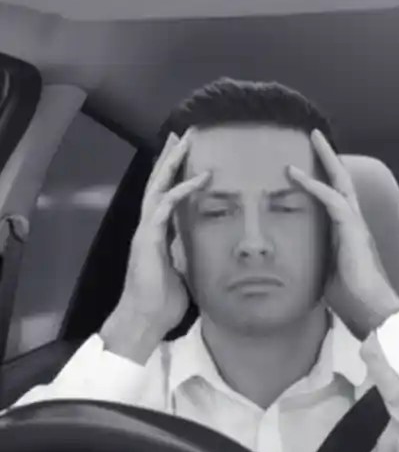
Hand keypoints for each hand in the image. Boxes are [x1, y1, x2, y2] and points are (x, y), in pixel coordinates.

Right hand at [104, 129, 209, 362]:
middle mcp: (148, 226)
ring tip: (185, 141)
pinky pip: (165, 208)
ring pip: (157, 187)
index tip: (187, 154)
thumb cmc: (163, 300)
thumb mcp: (183, 271)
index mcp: (156, 233)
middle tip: (184, 133)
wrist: (145, 319)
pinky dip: (182, 191)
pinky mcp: (148, 239)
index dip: (175, 173)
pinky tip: (198, 178)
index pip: (166, 194)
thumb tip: (200, 247)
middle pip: (158, 183)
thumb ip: (187, 254)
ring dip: (172, 163)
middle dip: (170, 157)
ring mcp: (146, 231)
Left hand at [287, 130, 398, 339]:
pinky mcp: (352, 230)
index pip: (336, 201)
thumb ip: (314, 264)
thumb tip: (293, 268)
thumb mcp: (324, 277)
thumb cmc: (352, 302)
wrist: (372, 311)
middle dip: (330, 159)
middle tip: (316, 137)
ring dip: (326, 160)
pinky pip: (331, 200)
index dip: (323, 182)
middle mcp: (356, 225)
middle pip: (343, 183)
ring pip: (341, 183)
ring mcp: (356, 226)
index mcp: (349, 236)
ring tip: (313, 139)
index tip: (307, 167)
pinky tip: (295, 174)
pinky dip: (313, 185)